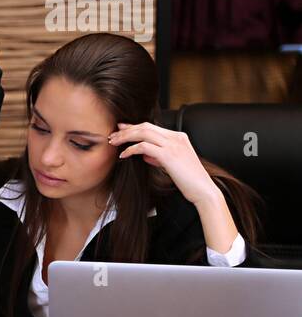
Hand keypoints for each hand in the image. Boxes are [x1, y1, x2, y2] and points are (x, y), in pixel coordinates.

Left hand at [111, 121, 241, 252]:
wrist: (203, 191)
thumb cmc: (189, 180)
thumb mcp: (173, 164)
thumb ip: (159, 156)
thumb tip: (144, 154)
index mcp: (179, 137)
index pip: (152, 126)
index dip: (134, 126)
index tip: (120, 128)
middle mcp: (176, 138)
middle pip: (146, 126)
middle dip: (126, 130)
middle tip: (112, 135)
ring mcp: (173, 145)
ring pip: (143, 133)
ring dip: (125, 137)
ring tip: (113, 142)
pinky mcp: (169, 155)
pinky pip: (144, 147)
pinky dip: (131, 149)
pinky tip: (123, 155)